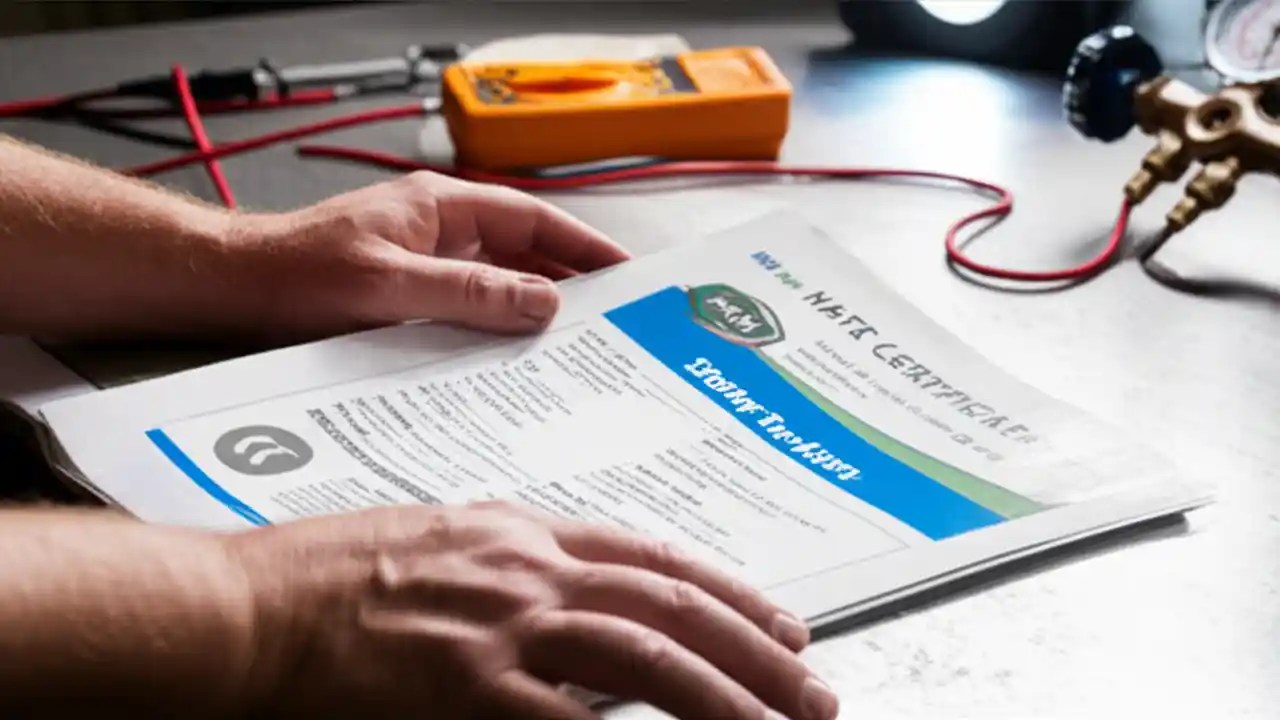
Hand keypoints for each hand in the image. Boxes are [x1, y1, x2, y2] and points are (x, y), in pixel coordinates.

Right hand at [223, 501, 838, 719]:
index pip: (649, 559)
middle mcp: (526, 572)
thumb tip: (574, 598)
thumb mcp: (433, 543)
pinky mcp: (470, 693)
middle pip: (669, 609)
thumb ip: (512, 565)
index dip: (725, 592)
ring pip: (648, 662)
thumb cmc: (320, 577)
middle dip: (754, 652)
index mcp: (518, 533)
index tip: (778, 623)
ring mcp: (502, 632)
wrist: (242, 612)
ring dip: (728, 699)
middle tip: (811, 690)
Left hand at [226, 171, 629, 341]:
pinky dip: (497, 327)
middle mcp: (439, 230)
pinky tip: (513, 358)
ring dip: (533, 308)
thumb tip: (544, 301)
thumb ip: (469, 293)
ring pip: (498, 282)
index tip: (625, 270)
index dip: (582, 244)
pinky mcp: (408, 294)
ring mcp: (424, 261)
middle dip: (569, 280)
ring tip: (578, 344)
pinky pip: (469, 307)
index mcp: (441, 209)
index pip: (532, 220)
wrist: (234, 289)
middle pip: (523, 251)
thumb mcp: (388, 286)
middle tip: (615, 318)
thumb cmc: (297, 275)